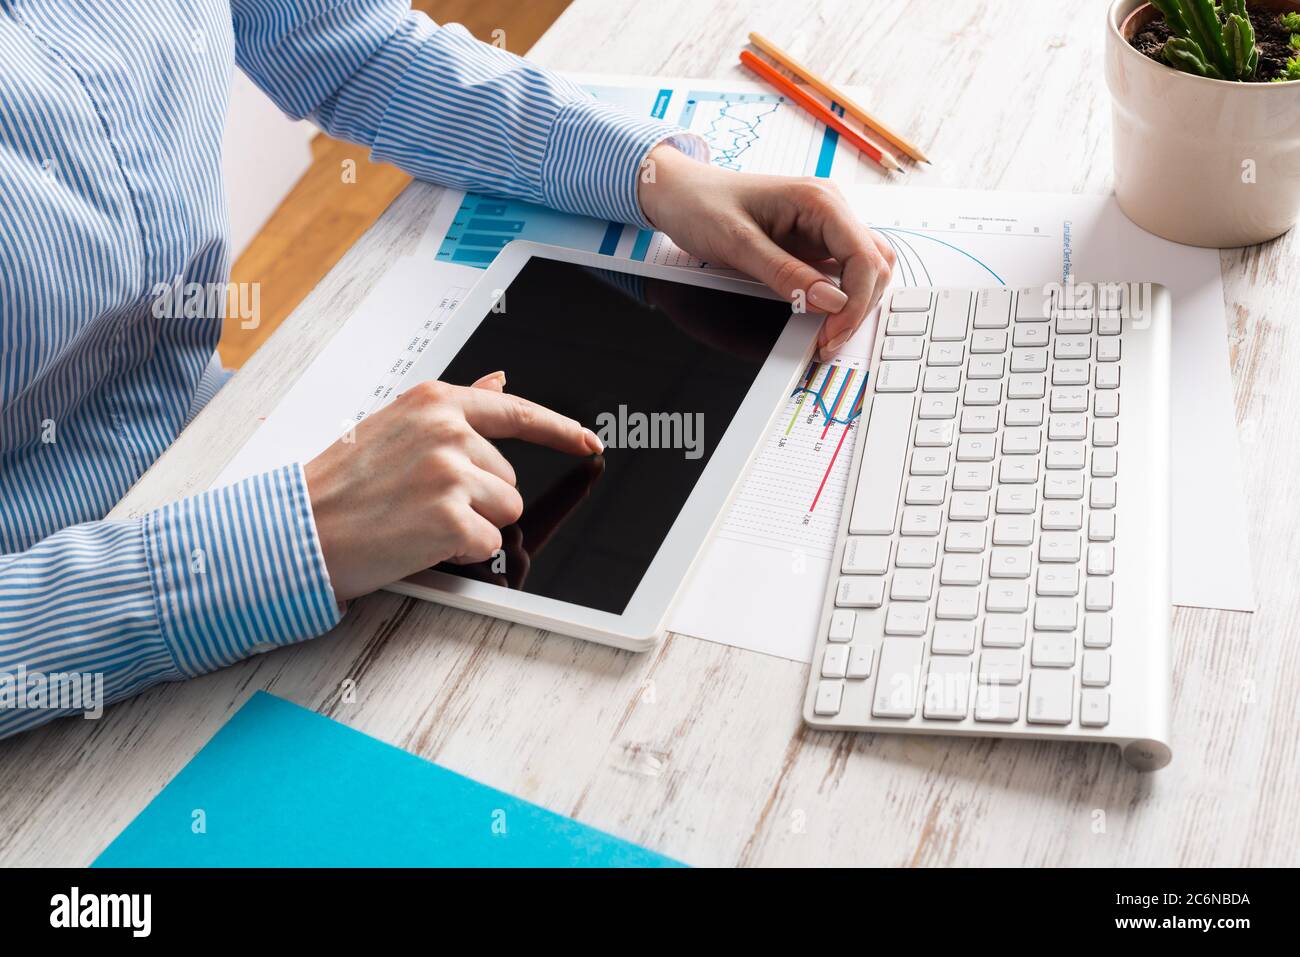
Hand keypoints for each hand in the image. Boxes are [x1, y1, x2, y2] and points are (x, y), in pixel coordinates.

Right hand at [304, 373, 602, 600]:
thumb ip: (455, 408)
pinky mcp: (451, 518)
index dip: (560, 431)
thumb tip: (498, 380)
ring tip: (420, 520)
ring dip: (473, 525)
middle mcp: (447, 431)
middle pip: (509, 477)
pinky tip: (421, 542)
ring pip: (506, 510)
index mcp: (434, 403)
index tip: (588, 442)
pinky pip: (488, 543)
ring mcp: (451, 474)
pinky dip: (462, 553)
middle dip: (478, 498)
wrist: (300, 530)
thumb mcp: (396, 427)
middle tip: (421, 502)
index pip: (516, 412)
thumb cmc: (342, 483)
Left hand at [638, 144, 895, 359]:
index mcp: (819, 199)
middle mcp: (830, 209)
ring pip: (866, 269)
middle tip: (827, 342)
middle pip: (874, 265)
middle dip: (858, 307)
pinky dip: (840, 296)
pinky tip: (821, 315)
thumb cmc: (702, 206)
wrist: (679, 192)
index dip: (856, 303)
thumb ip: (785, 274)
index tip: (831, 335)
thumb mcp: (737, 245)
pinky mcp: (814, 241)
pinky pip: (843, 270)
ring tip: (826, 333)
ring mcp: (824, 225)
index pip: (865, 257)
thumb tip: (829, 301)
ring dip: (854, 303)